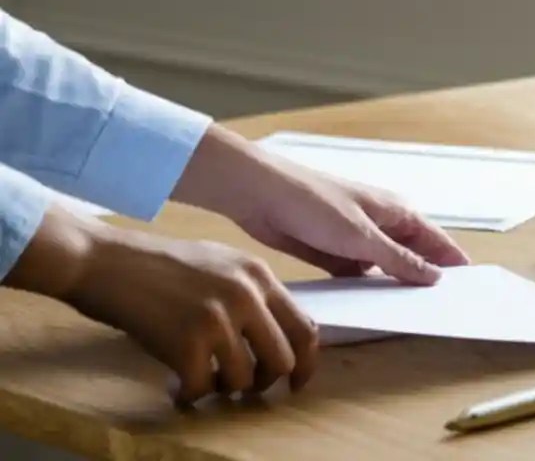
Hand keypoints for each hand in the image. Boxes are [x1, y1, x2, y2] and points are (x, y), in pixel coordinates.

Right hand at [5, 205, 317, 404]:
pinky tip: (176, 387)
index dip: (306, 362)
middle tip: (245, 387)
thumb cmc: (159, 265)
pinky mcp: (185, 342)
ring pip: (243, 379)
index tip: (296, 381)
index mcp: (259, 275)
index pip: (305, 327)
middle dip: (265, 382)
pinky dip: (190, 395)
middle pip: (282, 360)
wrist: (105, 261)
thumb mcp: (222, 264)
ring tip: (202, 379)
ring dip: (224, 388)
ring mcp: (217, 319)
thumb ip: (253, 293)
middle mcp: (246, 295)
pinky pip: (202, 387)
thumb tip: (278, 334)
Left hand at [173, 126, 469, 284]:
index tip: (471, 287)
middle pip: (414, 256)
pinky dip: (366, 289)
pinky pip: (358, 277)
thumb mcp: (362, 237)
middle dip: (426, 279)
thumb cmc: (315, 204)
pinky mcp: (333, 253)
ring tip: (410, 315)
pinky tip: (372, 309)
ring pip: (386, 269)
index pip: (436, 241)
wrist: (261, 196)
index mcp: (397, 212)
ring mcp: (357, 240)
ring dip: (394, 286)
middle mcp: (381, 225)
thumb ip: (399, 259)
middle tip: (442, 309)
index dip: (453, 262)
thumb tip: (434, 277)